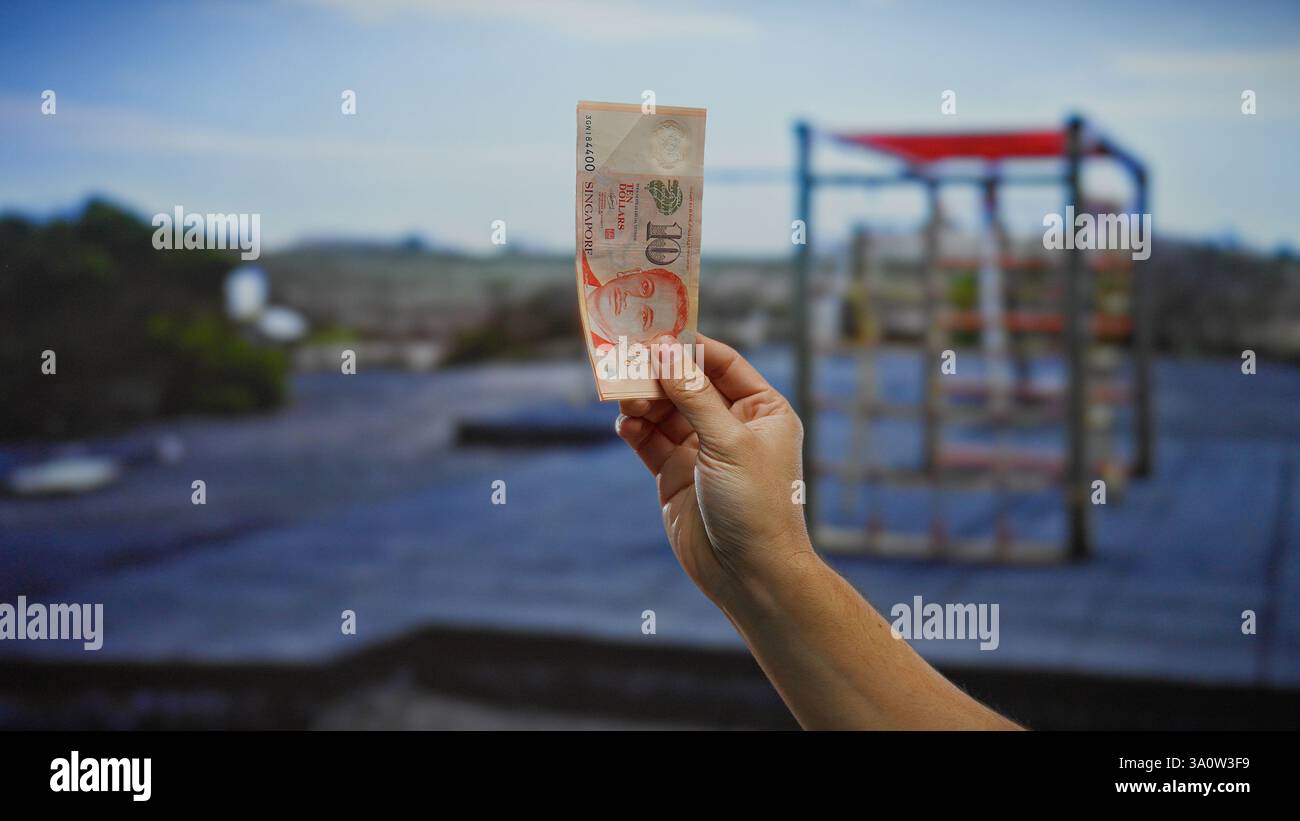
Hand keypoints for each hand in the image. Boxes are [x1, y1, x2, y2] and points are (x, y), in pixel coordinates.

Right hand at [615, 333, 812, 602]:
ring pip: (665, 411)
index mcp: (762, 410)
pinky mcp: (676, 476)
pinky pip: (650, 441)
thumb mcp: (728, 442)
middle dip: (658, 374)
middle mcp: (733, 426)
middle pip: (687, 384)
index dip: (689, 346)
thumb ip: (693, 395)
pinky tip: (626, 425)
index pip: (722, 363)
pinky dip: (636, 429)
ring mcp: (702, 451)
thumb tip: (666, 350)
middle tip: (627, 364)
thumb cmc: (755, 504)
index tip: (655, 332)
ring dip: (644, 401)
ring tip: (626, 399)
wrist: (749, 574)